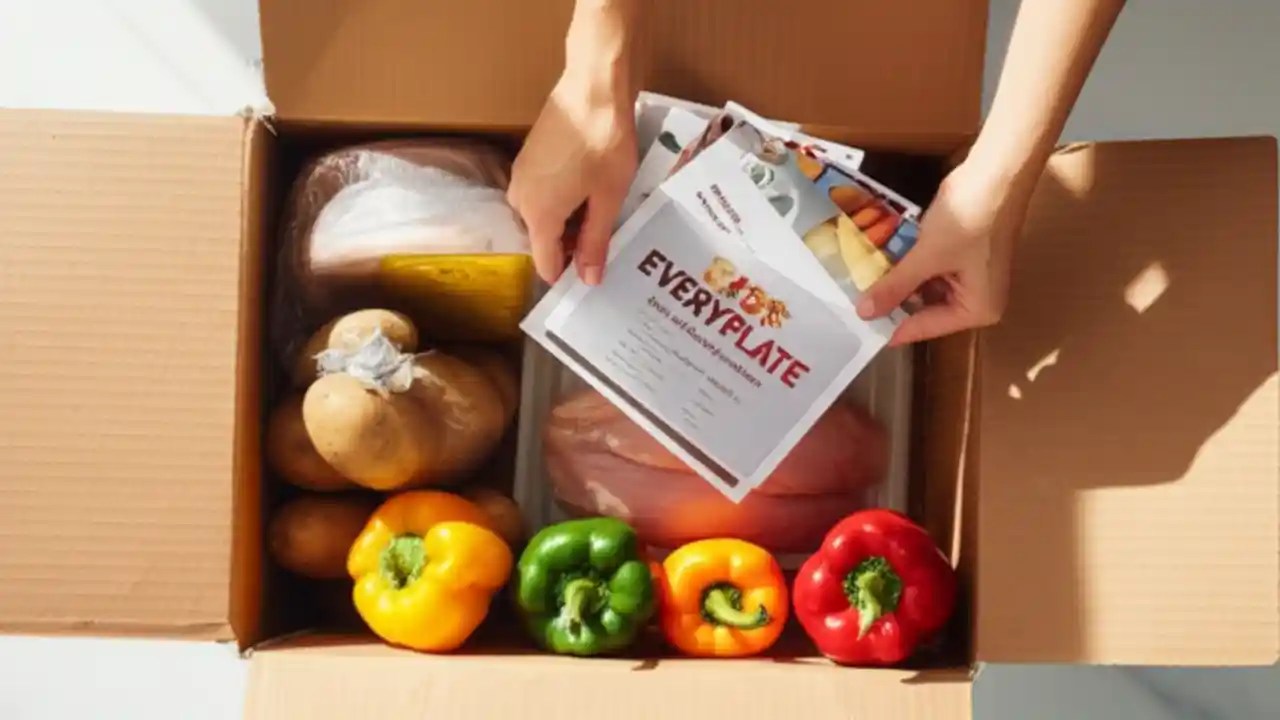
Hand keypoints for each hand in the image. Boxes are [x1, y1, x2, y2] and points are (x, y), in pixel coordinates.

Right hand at [508, 75, 636, 285]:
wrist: (593, 88)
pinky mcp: (527, 158)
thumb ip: (596, 243)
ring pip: (541, 216)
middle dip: (570, 245)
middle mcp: (519, 198)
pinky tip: (587, 189)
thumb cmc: (605, 145)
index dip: (569, 274)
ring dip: (567, 221)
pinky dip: (560, 200)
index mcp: (538, 215)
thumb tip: (588, 281)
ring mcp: (520, 175)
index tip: (593, 271)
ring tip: (600, 209)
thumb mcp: (608, 200)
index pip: (544, 264)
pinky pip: (540, 194)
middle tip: (605, 233)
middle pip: (542, 240)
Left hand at [856, 158, 1035, 345]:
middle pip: (926, 310)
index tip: (857, 331)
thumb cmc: (968, 218)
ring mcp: (974, 277)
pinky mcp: (966, 255)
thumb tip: (864, 314)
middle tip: (852, 303)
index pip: (925, 328)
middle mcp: (979, 301)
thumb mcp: (926, 256)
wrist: (998, 171)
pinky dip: (910, 264)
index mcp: (978, 311)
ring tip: (860, 282)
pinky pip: (932, 269)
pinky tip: (882, 260)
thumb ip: (895, 286)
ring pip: (926, 288)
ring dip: (898, 281)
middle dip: (893, 302)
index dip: (890, 327)